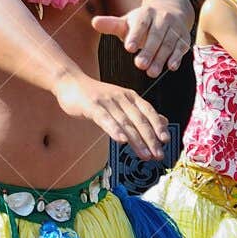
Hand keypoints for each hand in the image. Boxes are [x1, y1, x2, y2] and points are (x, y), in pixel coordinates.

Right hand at [52, 74, 168, 159]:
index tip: (166, 141)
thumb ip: (140, 112)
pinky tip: (121, 140)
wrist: (70, 82)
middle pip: (139, 120)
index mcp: (130, 97)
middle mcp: (121, 98)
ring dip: (137, 140)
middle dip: (151, 139)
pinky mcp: (92, 106)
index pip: (148, 112)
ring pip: (125, 122)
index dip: (158, 126)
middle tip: (158, 155)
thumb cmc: (96, 95)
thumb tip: (163, 121)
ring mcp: (107, 101)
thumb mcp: (122, 101)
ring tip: (145, 155)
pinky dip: (114, 129)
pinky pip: (105, 119)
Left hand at [91, 6, 189, 77]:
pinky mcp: (184, 37)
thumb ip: (112, 25)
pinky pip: (181, 47)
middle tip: (139, 65)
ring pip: (168, 43)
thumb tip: (94, 22)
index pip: (140, 24)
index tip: (128, 48)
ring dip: (161, 58)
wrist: (170, 10)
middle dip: (148, 51)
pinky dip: (177, 57)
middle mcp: (162, 18)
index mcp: (146, 13)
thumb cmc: (143, 22)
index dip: (135, 35)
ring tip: (151, 73)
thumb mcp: (128, 22)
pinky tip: (171, 67)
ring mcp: (175, 27)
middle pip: (155, 36)